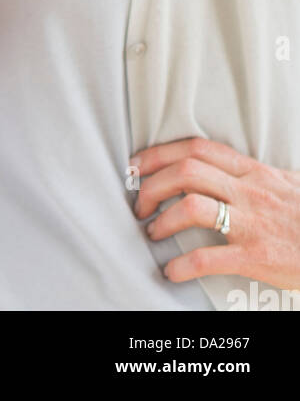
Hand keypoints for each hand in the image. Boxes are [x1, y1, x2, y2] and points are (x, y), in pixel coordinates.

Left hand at [131, 136, 299, 289]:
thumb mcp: (281, 182)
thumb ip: (248, 174)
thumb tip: (217, 168)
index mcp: (252, 172)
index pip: (196, 148)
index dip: (160, 153)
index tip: (138, 164)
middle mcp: (248, 191)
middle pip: (186, 171)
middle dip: (152, 184)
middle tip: (139, 201)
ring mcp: (251, 223)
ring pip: (192, 206)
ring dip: (162, 218)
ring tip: (152, 231)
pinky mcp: (256, 256)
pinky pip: (209, 258)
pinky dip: (182, 265)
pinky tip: (171, 271)